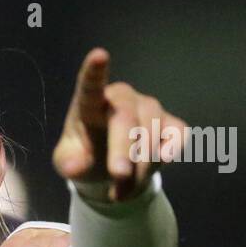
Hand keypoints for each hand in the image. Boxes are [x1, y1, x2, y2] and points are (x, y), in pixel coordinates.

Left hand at [52, 48, 186, 201]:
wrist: (111, 169)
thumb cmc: (84, 155)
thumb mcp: (68, 163)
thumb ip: (69, 162)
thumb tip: (75, 166)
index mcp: (90, 103)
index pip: (90, 84)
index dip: (94, 71)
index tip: (99, 55)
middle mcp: (122, 98)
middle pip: (126, 118)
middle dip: (123, 151)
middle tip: (118, 177)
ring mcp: (149, 107)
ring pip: (151, 134)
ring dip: (139, 168)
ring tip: (121, 191)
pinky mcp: (171, 122)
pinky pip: (177, 136)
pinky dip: (167, 156)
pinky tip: (156, 164)